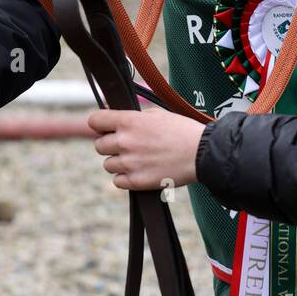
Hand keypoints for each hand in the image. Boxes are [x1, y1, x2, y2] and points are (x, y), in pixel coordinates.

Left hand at [89, 108, 205, 189]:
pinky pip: (117, 182)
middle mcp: (124, 141)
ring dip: (118, 163)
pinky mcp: (138, 182)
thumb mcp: (154, 114)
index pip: (94, 121)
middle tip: (125, 146)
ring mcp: (130, 163)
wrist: (201, 154)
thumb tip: (113, 118)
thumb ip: (131, 116)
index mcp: (128, 121)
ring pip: (108, 165)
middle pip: (99, 145)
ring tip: (135, 160)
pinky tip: (137, 172)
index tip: (105, 128)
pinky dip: (124, 179)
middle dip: (110, 145)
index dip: (99, 124)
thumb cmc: (180, 130)